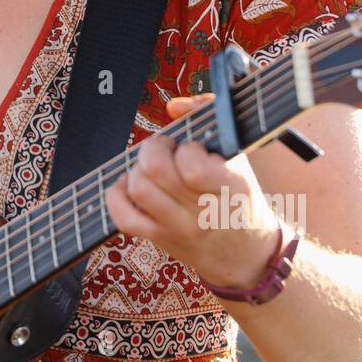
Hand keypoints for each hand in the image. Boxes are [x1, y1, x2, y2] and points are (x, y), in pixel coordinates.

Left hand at [105, 93, 281, 290]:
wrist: (245, 256)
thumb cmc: (240, 199)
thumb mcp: (239, 161)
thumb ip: (210, 119)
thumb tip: (174, 106)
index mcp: (229, 189)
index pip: (192, 168)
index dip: (186, 149)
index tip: (193, 148)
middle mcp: (201, 212)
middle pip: (155, 171)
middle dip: (155, 149)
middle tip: (166, 149)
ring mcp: (177, 228)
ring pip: (138, 189)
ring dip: (138, 169)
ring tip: (153, 168)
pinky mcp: (159, 238)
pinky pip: (124, 217)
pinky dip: (117, 195)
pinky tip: (129, 184)